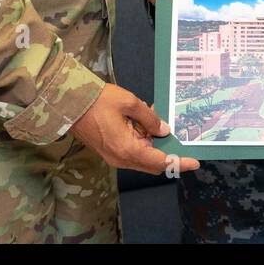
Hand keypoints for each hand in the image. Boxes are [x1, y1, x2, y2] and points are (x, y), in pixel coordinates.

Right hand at [71, 83, 198, 174]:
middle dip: (166, 151)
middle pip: (152, 163)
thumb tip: (163, 130)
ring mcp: (113, 157)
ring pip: (142, 157)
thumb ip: (149, 118)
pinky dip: (141, 140)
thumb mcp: (129, 103)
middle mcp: (121, 158)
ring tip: (152, 118)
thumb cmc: (98, 101)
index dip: (179, 162)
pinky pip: (132, 151)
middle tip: (177, 136)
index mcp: (128, 149)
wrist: (69, 104)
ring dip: (152, 143)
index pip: (160, 161)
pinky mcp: (109, 151)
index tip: (194, 162)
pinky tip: (141, 122)